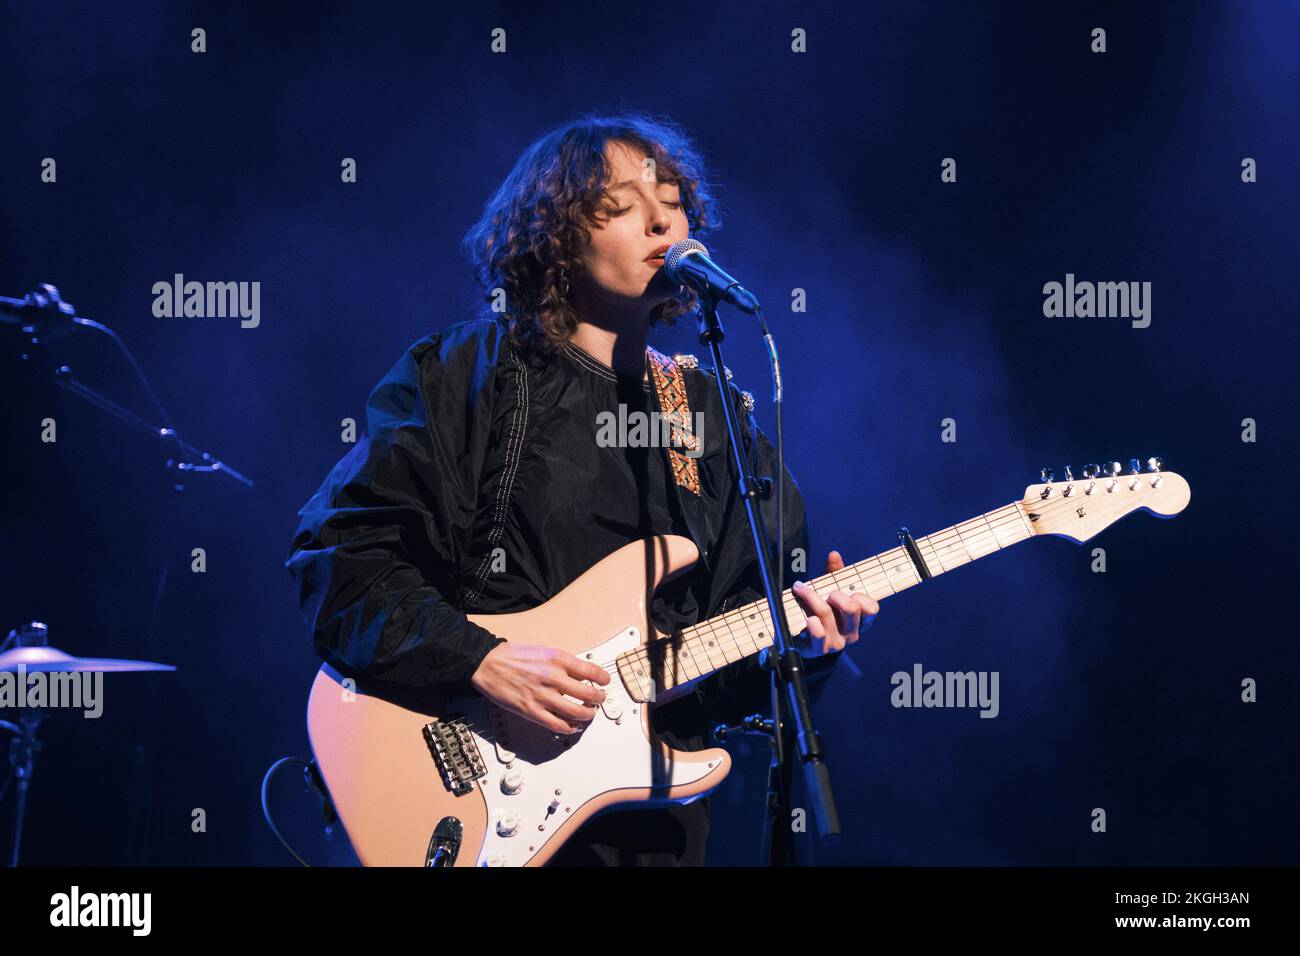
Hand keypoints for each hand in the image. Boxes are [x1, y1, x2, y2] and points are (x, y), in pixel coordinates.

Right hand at [469, 643, 610, 734]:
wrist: (487, 664)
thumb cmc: (512, 656)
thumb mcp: (543, 651)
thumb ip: (562, 663)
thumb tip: (580, 674)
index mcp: (557, 659)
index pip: (591, 671)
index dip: (603, 679)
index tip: (605, 682)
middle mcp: (553, 677)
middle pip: (588, 694)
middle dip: (598, 699)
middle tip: (600, 699)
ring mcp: (543, 696)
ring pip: (576, 712)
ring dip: (587, 715)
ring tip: (589, 713)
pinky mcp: (531, 711)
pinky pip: (557, 724)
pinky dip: (569, 727)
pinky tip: (572, 725)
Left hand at [790, 550, 879, 655]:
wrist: (804, 642)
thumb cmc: (821, 613)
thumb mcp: (830, 593)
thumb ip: (834, 574)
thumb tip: (834, 555)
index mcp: (860, 621)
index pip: (872, 608)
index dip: (860, 596)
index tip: (847, 592)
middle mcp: (851, 634)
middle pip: (851, 608)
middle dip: (836, 594)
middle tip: (826, 593)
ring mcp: (836, 643)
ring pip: (827, 613)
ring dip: (811, 597)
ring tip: (801, 590)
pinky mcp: (818, 649)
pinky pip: (818, 632)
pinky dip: (811, 621)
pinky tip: (807, 618)